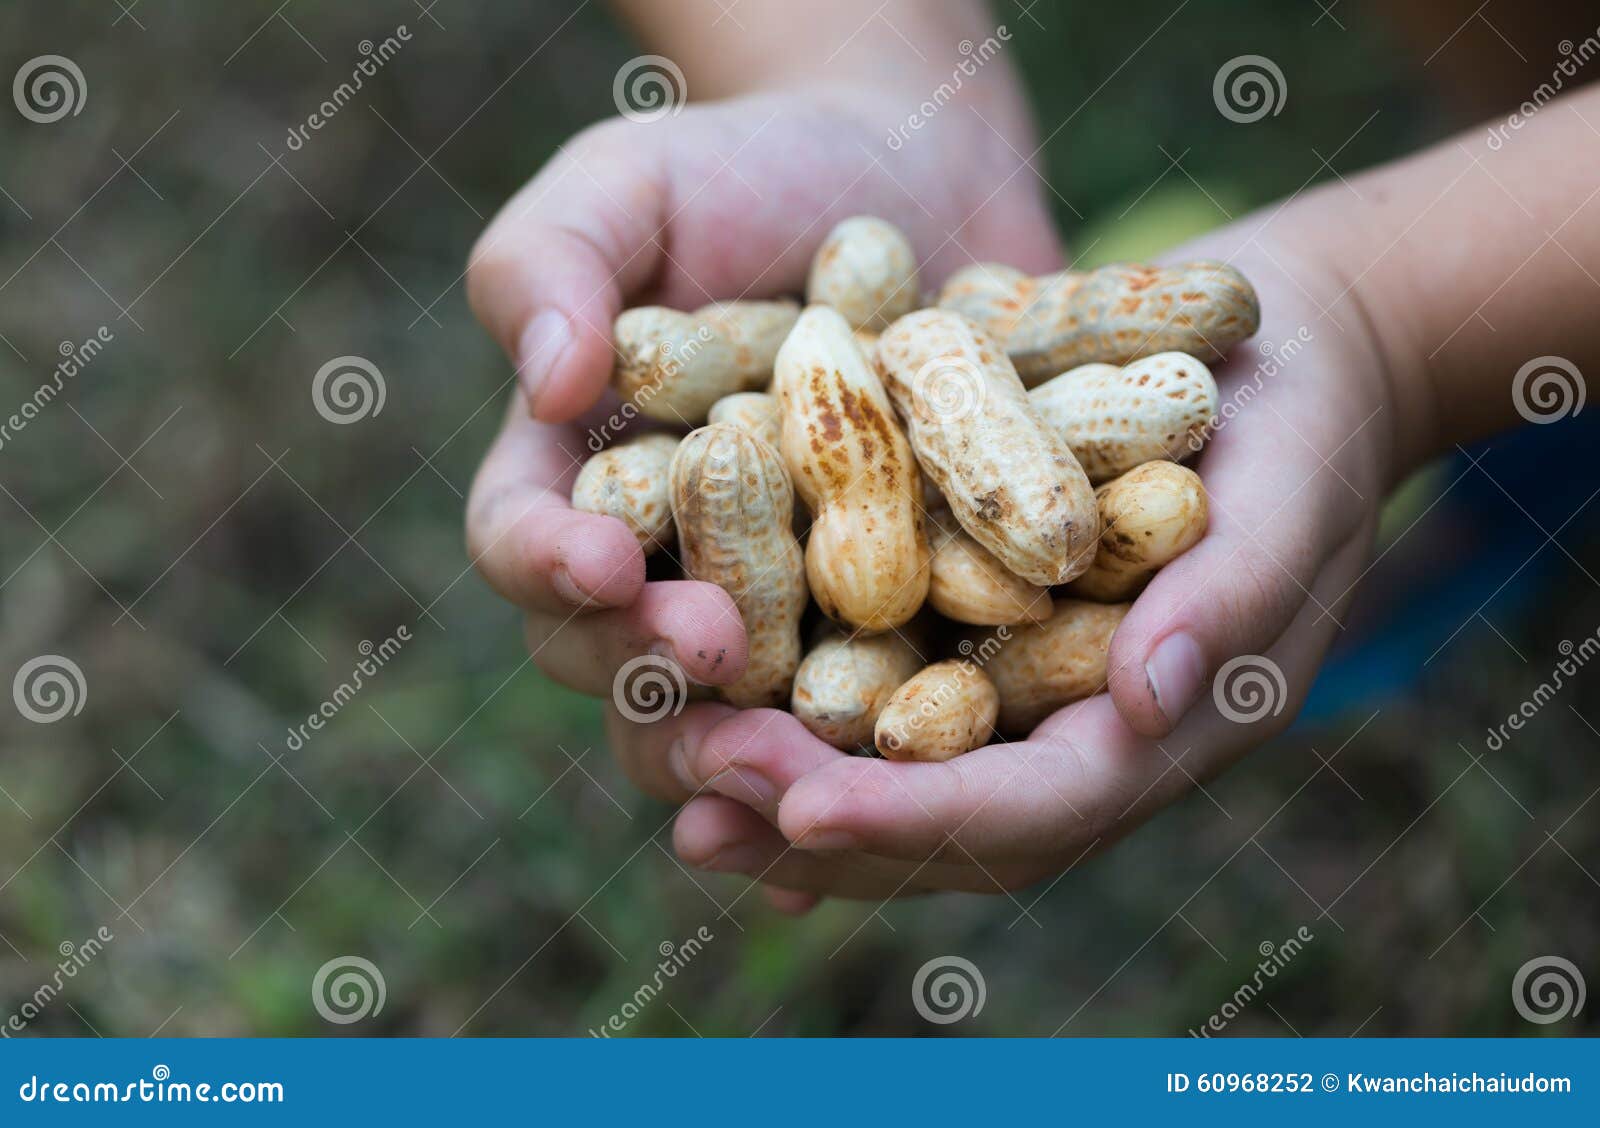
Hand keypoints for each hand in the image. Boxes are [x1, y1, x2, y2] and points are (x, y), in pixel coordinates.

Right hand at [464, 80, 1061, 911]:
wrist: (908, 178)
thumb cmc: (746, 167)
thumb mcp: (631, 182)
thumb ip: (555, 266)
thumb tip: (545, 384)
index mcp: (575, 478)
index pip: (524, 544)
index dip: (549, 568)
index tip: (600, 564)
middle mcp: (661, 563)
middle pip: (621, 661)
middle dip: (655, 678)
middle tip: (711, 671)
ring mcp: (772, 603)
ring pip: (735, 712)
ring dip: (757, 747)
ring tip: (805, 765)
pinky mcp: (882, 617)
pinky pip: (869, 706)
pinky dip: (873, 762)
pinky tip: (899, 802)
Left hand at [654, 232, 1391, 906]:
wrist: (1280, 358)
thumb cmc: (1304, 425)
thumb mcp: (1290, 498)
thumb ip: (1229, 605)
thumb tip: (1144, 706)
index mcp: (1154, 733)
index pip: (1028, 811)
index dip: (914, 819)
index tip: (800, 806)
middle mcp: (1065, 730)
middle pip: (931, 814)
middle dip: (811, 814)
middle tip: (693, 795)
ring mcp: (1011, 677)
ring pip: (881, 757)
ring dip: (772, 768)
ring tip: (662, 754)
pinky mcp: (964, 608)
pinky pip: (864, 667)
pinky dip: (782, 680)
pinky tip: (691, 674)